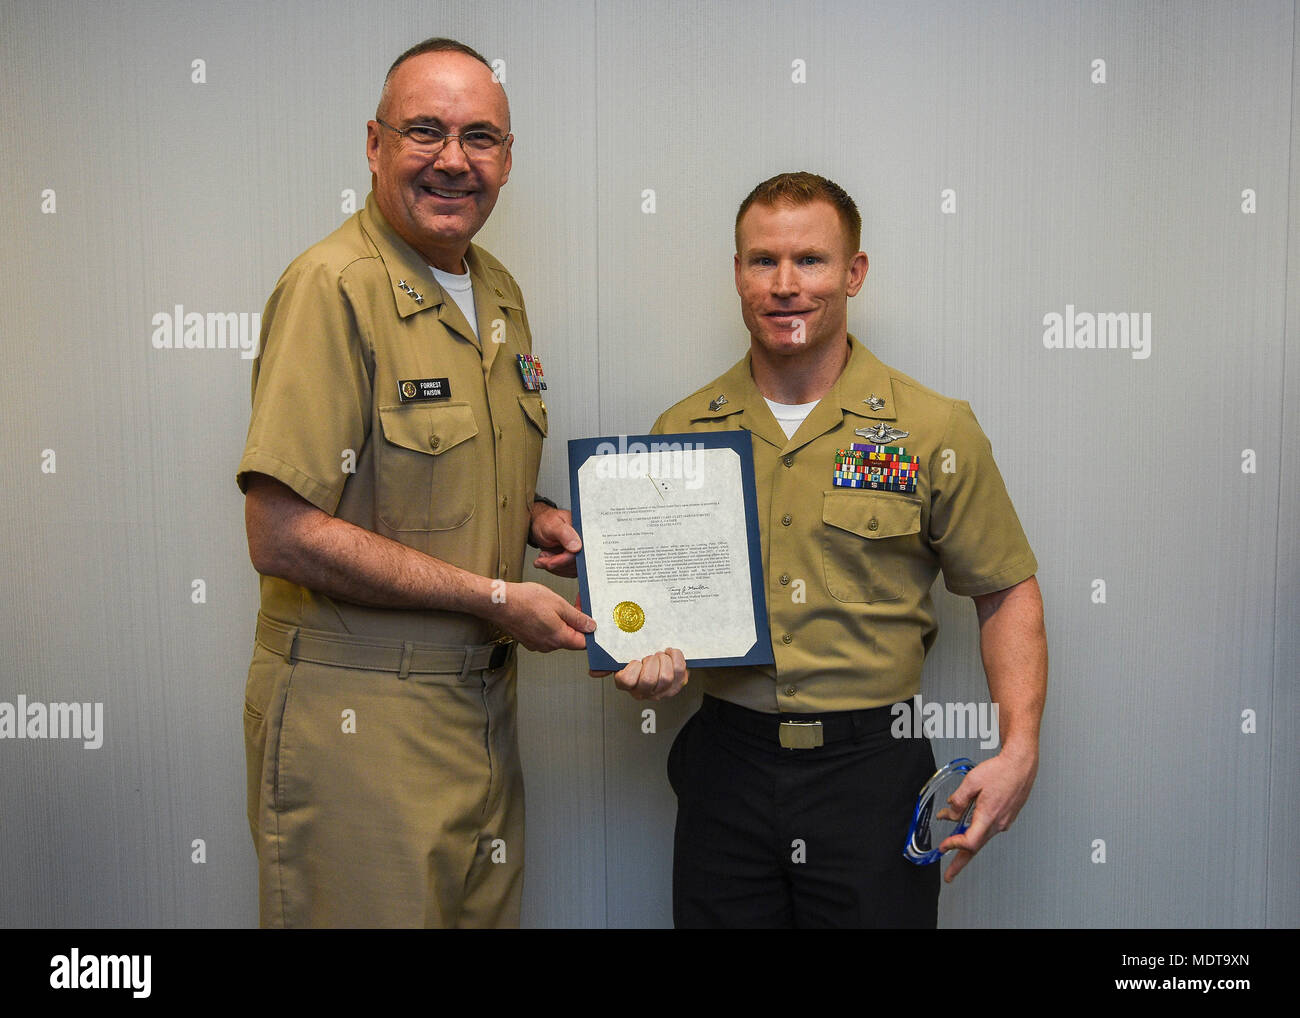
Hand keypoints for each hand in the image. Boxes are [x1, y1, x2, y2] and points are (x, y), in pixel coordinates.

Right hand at [495, 581, 594, 651]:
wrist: (500, 603)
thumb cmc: (525, 601)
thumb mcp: (558, 603)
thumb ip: (577, 617)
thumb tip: (590, 626)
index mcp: (559, 638)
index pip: (584, 643)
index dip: (588, 630)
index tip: (588, 619)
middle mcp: (548, 646)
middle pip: (570, 639)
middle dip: (574, 624)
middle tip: (571, 606)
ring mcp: (537, 644)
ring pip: (557, 636)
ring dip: (560, 623)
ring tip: (552, 607)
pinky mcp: (529, 640)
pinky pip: (545, 635)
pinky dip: (547, 624)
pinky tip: (542, 612)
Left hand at [530, 505, 580, 577]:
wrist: (540, 526)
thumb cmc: (546, 522)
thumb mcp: (552, 525)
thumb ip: (564, 534)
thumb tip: (577, 547)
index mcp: (584, 531)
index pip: (580, 552)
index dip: (564, 559)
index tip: (550, 562)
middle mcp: (584, 542)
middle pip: (577, 563)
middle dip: (557, 564)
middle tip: (542, 558)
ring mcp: (580, 552)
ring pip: (572, 570)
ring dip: (555, 567)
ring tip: (543, 557)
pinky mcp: (575, 559)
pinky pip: (569, 571)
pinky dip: (556, 569)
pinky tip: (548, 561)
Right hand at [592, 648, 688, 700]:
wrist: (663, 661)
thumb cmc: (641, 662)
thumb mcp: (622, 661)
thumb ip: (608, 665)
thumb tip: (594, 672)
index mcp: (628, 685)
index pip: (625, 681)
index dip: (632, 669)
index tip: (636, 661)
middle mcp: (645, 691)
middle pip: (648, 680)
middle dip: (650, 662)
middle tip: (650, 656)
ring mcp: (662, 690)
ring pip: (665, 677)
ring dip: (663, 660)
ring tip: (660, 656)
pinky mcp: (677, 685)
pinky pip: (679, 670)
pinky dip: (676, 656)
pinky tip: (670, 654)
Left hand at [935, 745, 1038, 882]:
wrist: (1021, 765)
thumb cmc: (1000, 771)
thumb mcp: (972, 782)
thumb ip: (959, 800)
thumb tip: (950, 812)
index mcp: (989, 816)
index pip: (969, 841)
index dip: (954, 845)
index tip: (942, 846)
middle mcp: (998, 823)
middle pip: (976, 848)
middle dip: (960, 862)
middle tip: (949, 876)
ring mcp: (1004, 822)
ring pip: (982, 838)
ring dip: (966, 843)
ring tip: (951, 845)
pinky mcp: (1006, 818)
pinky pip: (988, 829)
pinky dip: (975, 830)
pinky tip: (967, 824)